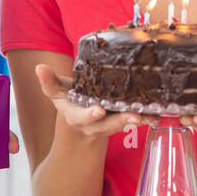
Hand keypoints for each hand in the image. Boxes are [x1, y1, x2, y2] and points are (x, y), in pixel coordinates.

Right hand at [36, 63, 156, 138]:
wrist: (80, 128)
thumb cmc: (70, 104)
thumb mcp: (57, 94)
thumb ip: (49, 82)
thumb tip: (39, 67)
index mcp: (76, 116)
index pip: (82, 117)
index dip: (89, 115)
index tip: (98, 111)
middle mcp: (94, 124)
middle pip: (108, 125)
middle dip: (120, 121)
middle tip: (134, 117)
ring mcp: (109, 125)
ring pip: (124, 124)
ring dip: (137, 120)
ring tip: (150, 115)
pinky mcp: (122, 121)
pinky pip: (134, 120)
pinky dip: (146, 117)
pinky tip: (157, 112)